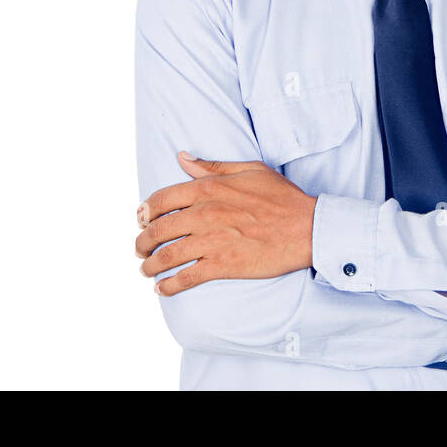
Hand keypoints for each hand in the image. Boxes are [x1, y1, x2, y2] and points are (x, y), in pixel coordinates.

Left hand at [137, 151, 317, 294]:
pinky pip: (185, 278)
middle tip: (140, 250)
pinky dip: (168, 286)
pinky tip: (162, 289)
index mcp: (208, 188)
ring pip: (166, 256)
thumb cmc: (282, 197)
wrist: (306, 228)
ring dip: (150, 266)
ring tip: (146, 270)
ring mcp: (211, 241)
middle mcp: (204, 213)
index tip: (141, 220)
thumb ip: (212, 165)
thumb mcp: (250, 170)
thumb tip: (182, 158)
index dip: (145, 212)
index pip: (161, 199)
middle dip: (142, 242)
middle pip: (157, 230)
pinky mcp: (222, 265)